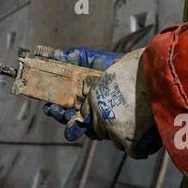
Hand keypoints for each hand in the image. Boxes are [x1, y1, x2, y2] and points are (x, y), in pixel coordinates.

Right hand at [42, 47, 161, 158]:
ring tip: (66, 118)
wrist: (140, 75)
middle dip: (59, 115)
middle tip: (54, 110)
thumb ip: (74, 56)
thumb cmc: (117, 65)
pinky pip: (96, 131)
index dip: (54, 104)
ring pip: (81, 126)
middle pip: (69, 116)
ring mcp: (100, 116)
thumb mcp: (93, 58)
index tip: (48, 103)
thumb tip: (54, 55)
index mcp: (81, 92)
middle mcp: (89, 106)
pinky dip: (87, 129)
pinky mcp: (111, 125)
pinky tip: (83, 125)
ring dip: (70, 125)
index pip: (64, 102)